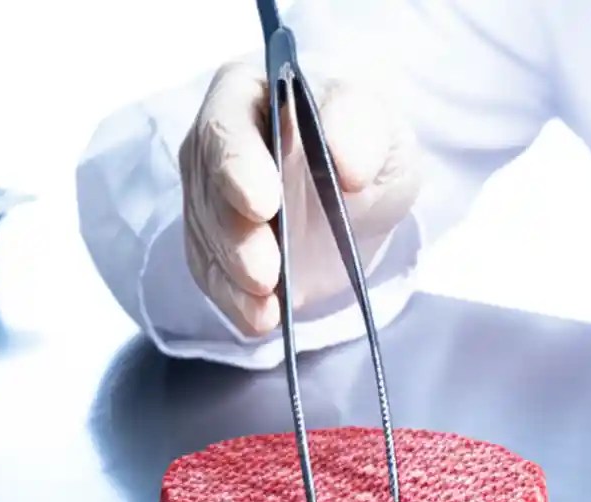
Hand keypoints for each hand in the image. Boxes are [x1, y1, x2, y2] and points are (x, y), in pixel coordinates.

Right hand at [179, 62, 420, 335]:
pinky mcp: (216, 244)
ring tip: (268, 310)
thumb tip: (344, 160)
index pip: (227, 125)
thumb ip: (362, 130)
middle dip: (234, 236)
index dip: (238, 166)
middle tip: (266, 273)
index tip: (263, 205)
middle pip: (208, 188)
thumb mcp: (384, 131)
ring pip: (206, 236)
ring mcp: (210, 196)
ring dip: (233, 277)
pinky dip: (234, 301)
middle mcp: (218, 142)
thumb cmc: (368, 147)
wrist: (362, 194)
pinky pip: (212, 273)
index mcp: (252, 93)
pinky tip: (260, 319)